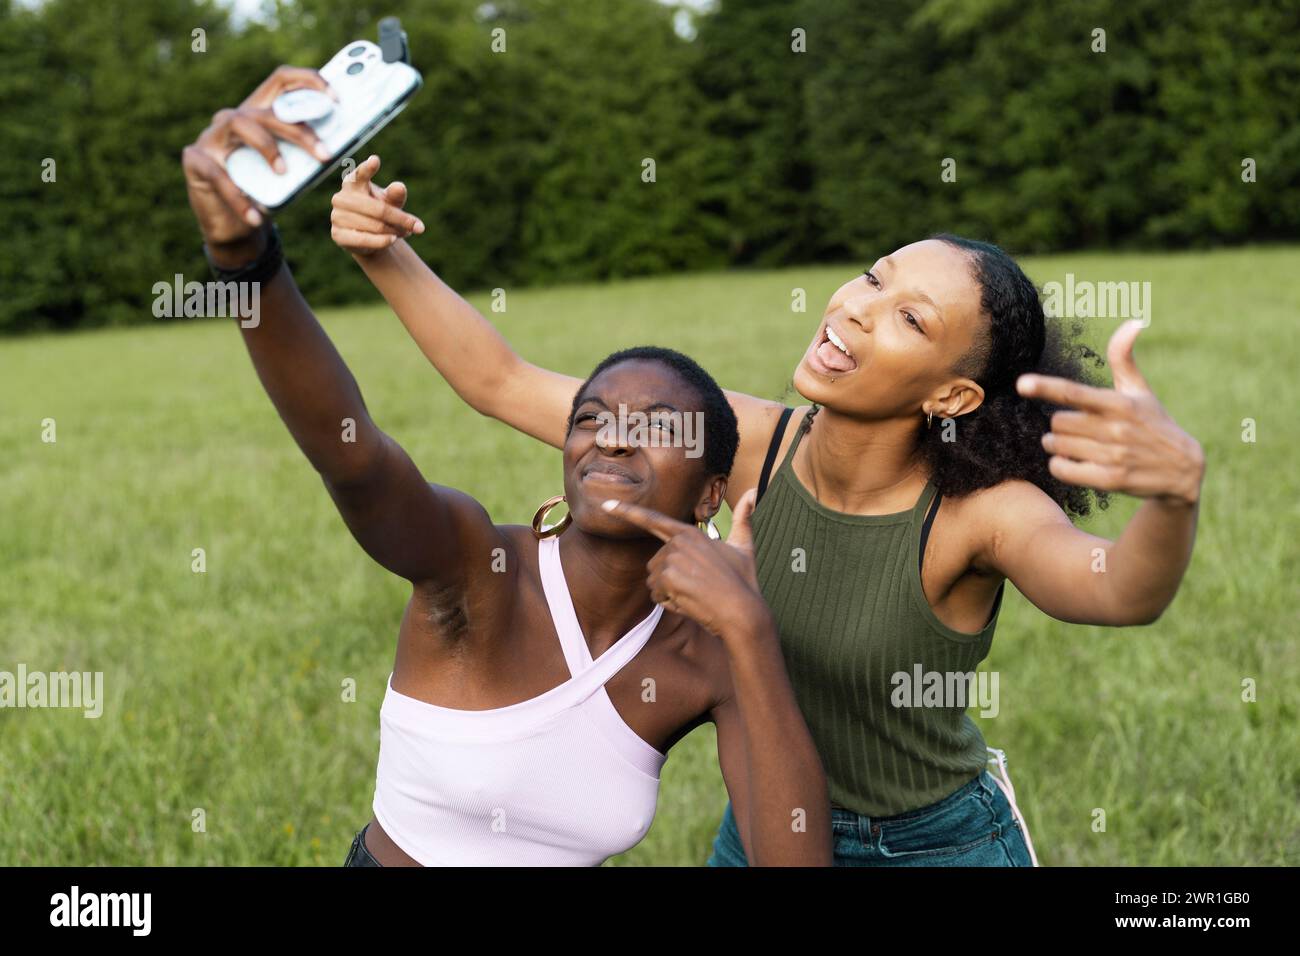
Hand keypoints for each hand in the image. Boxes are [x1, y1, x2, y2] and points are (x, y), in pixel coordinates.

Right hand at [181, 66, 334, 250]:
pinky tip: (256, 216)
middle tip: (325, 155)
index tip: (336, 99)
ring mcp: (212, 136)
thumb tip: (337, 149)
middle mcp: (234, 118)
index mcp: (260, 114)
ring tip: (283, 173)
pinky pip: (219, 174)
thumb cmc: (267, 196)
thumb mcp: (292, 175)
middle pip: (268, 109)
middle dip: (300, 130)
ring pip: (240, 123)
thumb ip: (307, 158)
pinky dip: (239, 197)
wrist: (234, 228)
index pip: (283, 80)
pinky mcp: (195, 160)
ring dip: (267, 147)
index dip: (310, 82)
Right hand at [330, 154, 424, 255]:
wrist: (369, 238)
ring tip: (404, 233)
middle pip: (379, 209)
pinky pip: (365, 239)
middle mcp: (341, 197)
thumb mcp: (391, 202)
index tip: (375, 160)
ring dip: (394, 232)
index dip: (367, 168)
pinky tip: (392, 240)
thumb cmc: (381, 212)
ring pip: (375, 226)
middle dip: (401, 219)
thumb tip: (399, 187)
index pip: (360, 174)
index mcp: (353, 183)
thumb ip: (395, 195)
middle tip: (418, 227)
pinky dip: (382, 241)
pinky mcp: (338, 235)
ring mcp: (337, 216)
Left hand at [600, 490, 769, 639]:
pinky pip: (657, 596)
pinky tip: (690, 604)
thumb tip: (755, 489)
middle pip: (655, 564)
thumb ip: (744, 517)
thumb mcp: (744, 546)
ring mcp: (672, 560)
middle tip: (697, 586)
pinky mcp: (668, 578)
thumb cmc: (744, 581)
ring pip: (654, 582)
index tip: (606, 505)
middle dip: (669, 579)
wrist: (743, 611)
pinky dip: (670, 604)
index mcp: (690, 533)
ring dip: (669, 593)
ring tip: (695, 594)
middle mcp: (677, 543)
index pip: (652, 520)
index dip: (627, 511)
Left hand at [1017, 320, 1205, 505]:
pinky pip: (1063, 470)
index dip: (1045, 387)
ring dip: (1056, 445)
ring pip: (1057, 446)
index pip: (1074, 392)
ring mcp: (1113, 455)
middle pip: (1057, 422)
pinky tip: (1071, 462)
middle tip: (1071, 428)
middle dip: (1058, 425)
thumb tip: (1134, 322)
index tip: (1022, 384)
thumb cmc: (1154, 424)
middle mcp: (1115, 428)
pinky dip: (1060, 466)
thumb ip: (1125, 359)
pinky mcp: (1110, 479)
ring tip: (1072, 444)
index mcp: (1119, 403)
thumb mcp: (1141, 391)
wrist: (1183, 470)